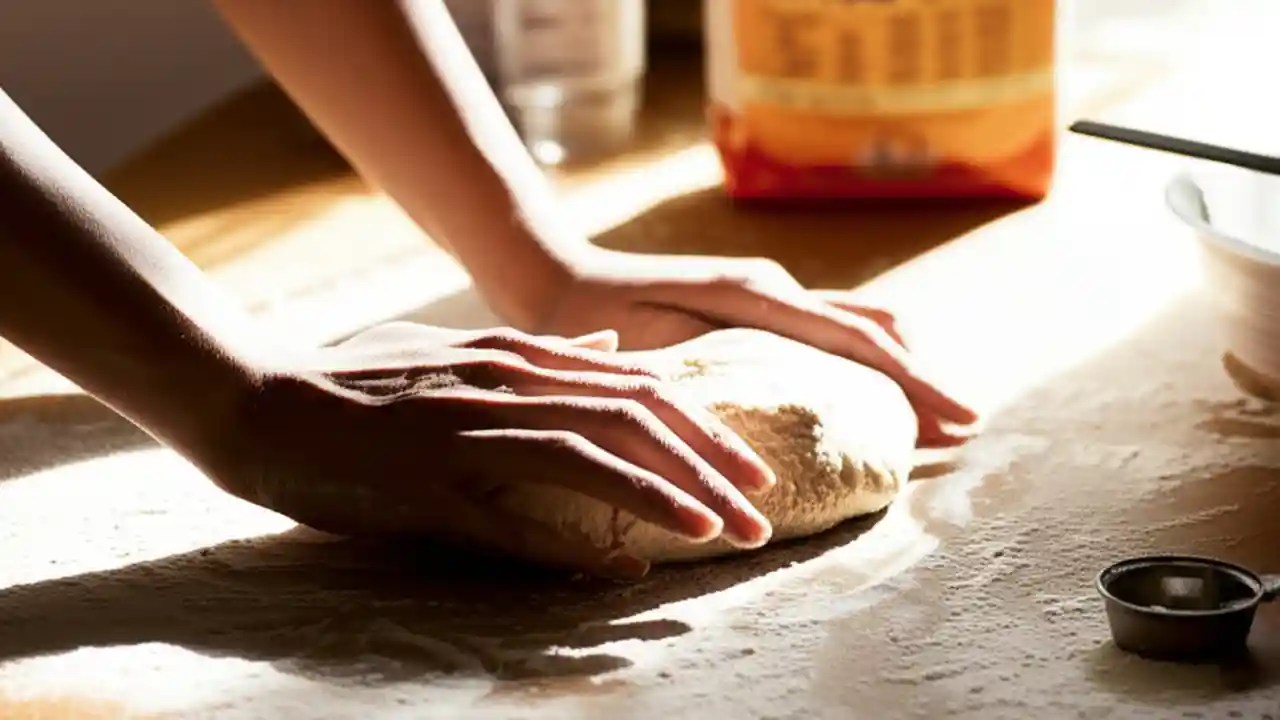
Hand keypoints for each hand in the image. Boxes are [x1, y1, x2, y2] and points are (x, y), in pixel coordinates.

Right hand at [214, 323, 774, 578]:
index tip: (748, 464)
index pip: (632, 383)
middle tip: (763, 505)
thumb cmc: (354, 382)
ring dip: (668, 490)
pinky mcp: (428, 483)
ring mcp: (465, 430)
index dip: (702, 425)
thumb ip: (537, 353)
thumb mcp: (453, 351)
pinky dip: (585, 534)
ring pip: (592, 452)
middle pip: (631, 414)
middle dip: (709, 460)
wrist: (254, 398)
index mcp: (510, 354)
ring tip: (727, 527)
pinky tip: (636, 559)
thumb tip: (613, 352)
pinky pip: (520, 514)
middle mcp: (501, 383)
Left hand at [533, 249, 978, 446]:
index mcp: (760, 296)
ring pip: (856, 326)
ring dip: (898, 367)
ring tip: (937, 413)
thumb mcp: (646, 343)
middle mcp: (775, 289)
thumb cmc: (595, 318)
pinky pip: (826, 329)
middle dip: (919, 379)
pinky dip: (864, 357)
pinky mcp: (757, 305)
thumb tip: (760, 401)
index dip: (913, 382)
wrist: (561, 283)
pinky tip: (878, 384)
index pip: (857, 342)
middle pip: (870, 335)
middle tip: (968, 425)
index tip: (961, 418)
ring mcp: (769, 294)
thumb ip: (704, 361)